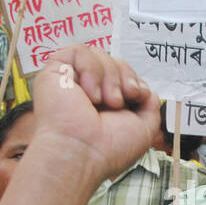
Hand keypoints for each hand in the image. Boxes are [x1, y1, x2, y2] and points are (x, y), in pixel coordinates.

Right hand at [28, 46, 157, 186]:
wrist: (83, 154)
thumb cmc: (107, 149)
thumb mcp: (144, 128)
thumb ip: (149, 105)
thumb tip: (146, 90)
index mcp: (106, 102)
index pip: (123, 73)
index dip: (133, 79)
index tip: (136, 95)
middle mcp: (89, 90)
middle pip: (114, 60)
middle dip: (124, 76)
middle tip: (118, 101)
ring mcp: (72, 80)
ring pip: (99, 54)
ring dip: (108, 76)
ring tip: (102, 101)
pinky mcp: (55, 72)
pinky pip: (79, 51)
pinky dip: (90, 69)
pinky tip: (87, 93)